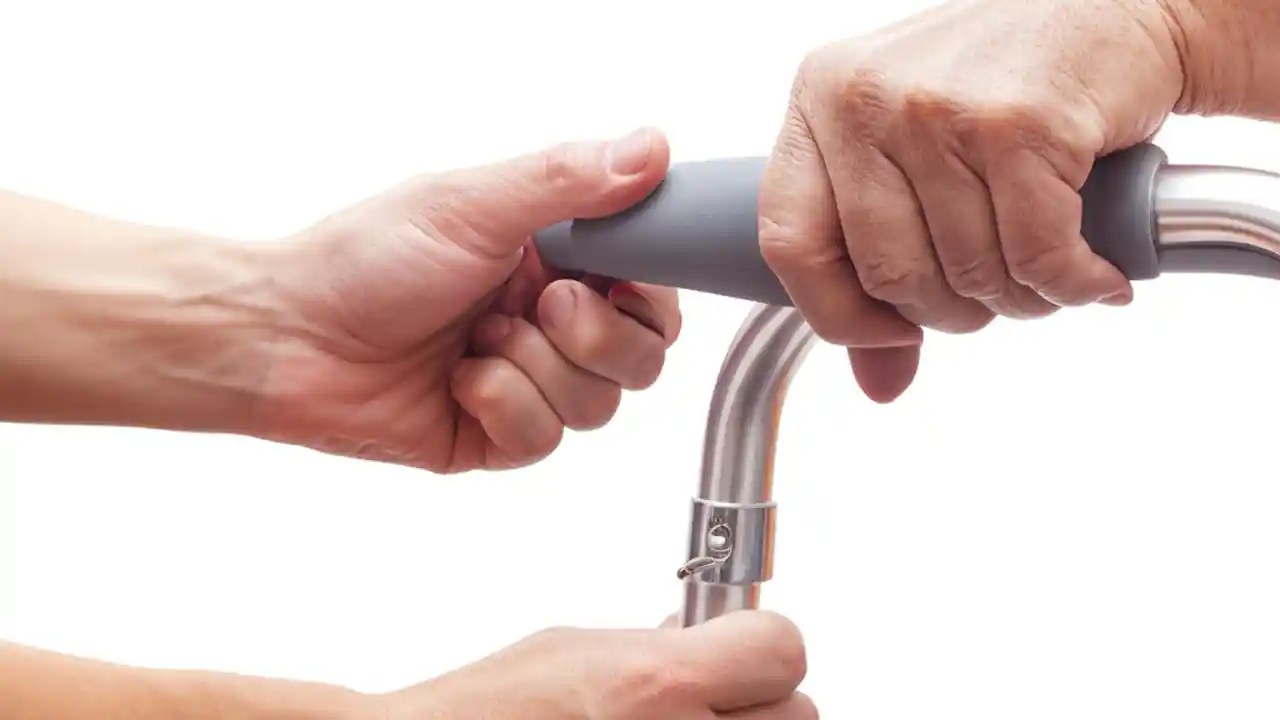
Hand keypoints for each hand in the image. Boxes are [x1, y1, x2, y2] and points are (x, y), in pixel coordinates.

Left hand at [251, 128, 680, 471]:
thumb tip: (651, 148)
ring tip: (477, 339)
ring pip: (598, 404)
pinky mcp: (496, 435)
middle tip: (536, 306)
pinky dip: (503, 405)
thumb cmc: (364, 260)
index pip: (650, 291)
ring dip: (536, 367)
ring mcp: (525, 383)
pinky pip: (544, 440)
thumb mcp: (473, 204)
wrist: (286, 337)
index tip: (613, 280)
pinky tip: (458, 380)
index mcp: (552, 261)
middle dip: (594, 336)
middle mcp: (546, 322)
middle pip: (640, 356)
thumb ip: (568, 180)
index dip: (647, 295)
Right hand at [378, 611, 814, 718]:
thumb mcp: (576, 651)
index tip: (739, 648)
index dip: (757, 643)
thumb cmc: (483, 713)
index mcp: (655, 687)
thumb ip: (657, 648)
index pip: (783, 648)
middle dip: (754, 702)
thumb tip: (712, 646)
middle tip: (704, 703)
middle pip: (798, 714)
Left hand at [758, 0, 1187, 401]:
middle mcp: (864, 98)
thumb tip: (879, 384)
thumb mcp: (915, 155)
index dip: (836, 312)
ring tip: (1046, 269)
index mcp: (819, 102)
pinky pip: (1036, 257)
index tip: (889, 332)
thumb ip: (882, 267)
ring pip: (965, 273)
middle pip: (887, 274)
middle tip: (992, 292)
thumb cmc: (1008, 84)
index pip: (789, 242)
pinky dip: (1072, 283)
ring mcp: (938, 108)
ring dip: (1019, 299)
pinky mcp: (1020, 123)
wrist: (1120, 13)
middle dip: (949, 312)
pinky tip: (1092, 271)